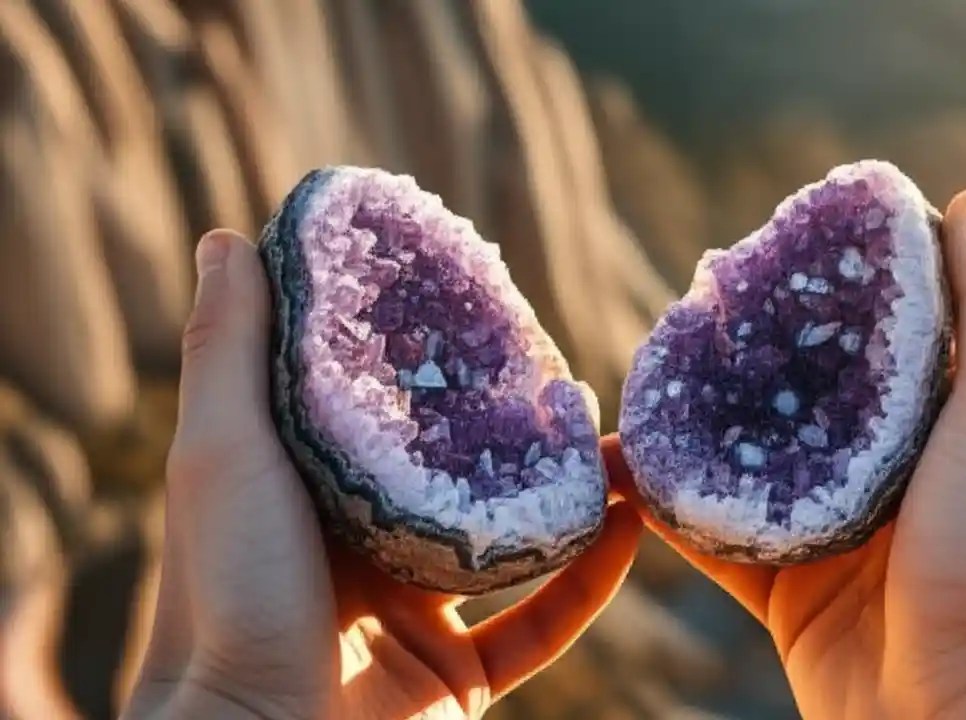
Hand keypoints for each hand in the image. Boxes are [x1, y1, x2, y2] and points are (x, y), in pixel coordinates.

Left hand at [124, 231, 641, 719]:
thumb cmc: (224, 596)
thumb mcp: (223, 452)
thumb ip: (232, 350)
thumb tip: (232, 237)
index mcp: (309, 495)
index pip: (381, 414)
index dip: (431, 365)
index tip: (486, 311)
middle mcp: (362, 553)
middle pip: (457, 479)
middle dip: (516, 435)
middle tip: (571, 382)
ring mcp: (414, 620)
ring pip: (512, 548)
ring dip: (573, 502)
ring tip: (624, 448)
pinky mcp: (459, 681)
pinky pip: (542, 626)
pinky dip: (591, 584)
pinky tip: (632, 529)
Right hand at [609, 191, 965, 718]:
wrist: (960, 710)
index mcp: (947, 423)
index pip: (881, 334)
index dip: (830, 287)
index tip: (770, 242)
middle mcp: (890, 474)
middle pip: (804, 393)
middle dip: (747, 352)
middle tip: (685, 309)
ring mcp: (833, 533)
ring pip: (748, 461)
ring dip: (698, 426)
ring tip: (641, 379)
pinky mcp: (785, 592)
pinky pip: (713, 535)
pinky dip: (670, 506)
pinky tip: (624, 471)